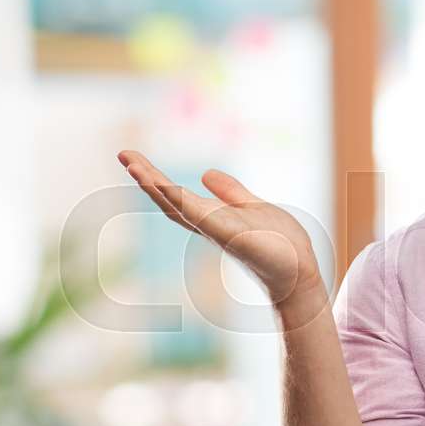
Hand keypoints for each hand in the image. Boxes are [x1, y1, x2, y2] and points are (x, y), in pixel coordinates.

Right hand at [117, 150, 324, 314]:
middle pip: (169, 200)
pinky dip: (182, 201)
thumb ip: (230, 192)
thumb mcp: (253, 207)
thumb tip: (205, 173)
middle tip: (123, 153)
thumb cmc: (280, 244)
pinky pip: (201, 216)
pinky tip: (165, 185)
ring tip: (133, 164)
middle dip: (145, 177)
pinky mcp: (230, 236)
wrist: (301, 272)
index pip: (176, 196)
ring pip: (178, 207)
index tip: (132, 158)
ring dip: (155, 186)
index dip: (153, 178)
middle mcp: (209, 225)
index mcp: (213, 217)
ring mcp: (217, 231)